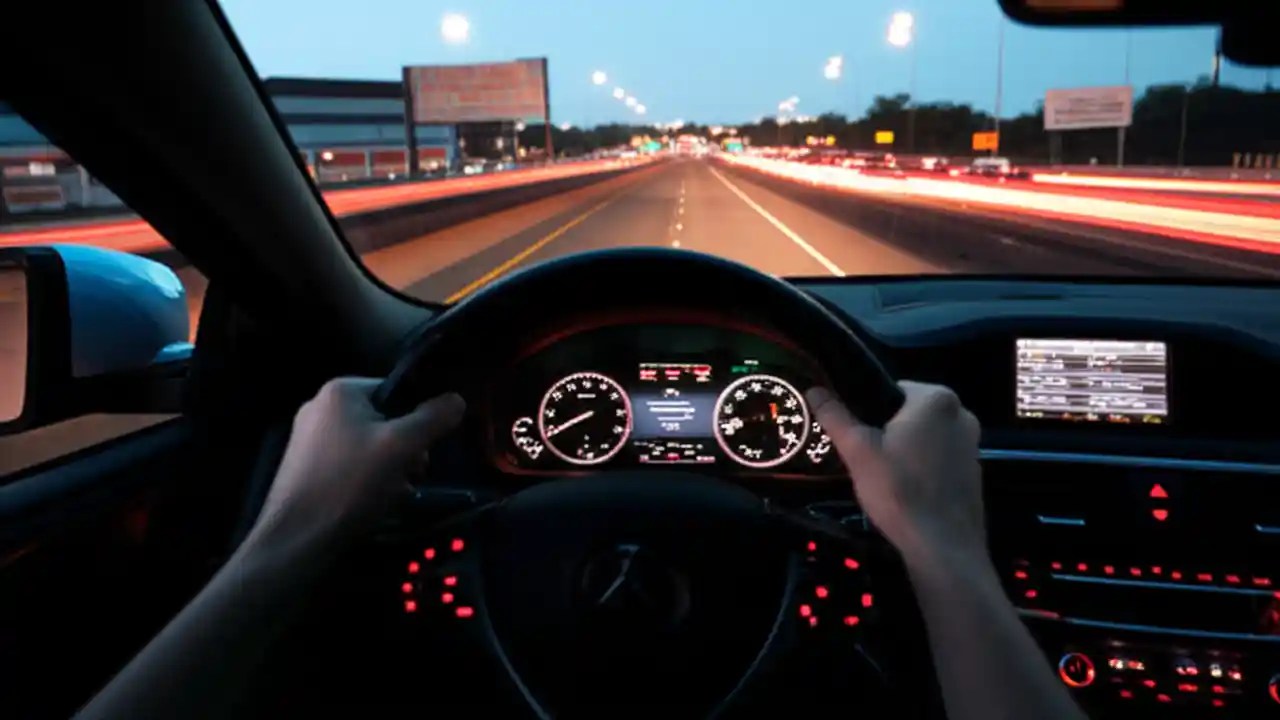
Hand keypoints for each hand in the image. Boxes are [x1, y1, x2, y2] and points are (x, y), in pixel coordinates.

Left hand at [248, 378, 465, 554]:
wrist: (297, 539)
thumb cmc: (350, 484)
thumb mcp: (402, 447)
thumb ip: (433, 418)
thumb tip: (457, 399)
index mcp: (340, 391)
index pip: (398, 392)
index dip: (418, 420)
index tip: (423, 452)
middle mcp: (320, 407)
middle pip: (386, 420)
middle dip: (405, 450)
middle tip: (410, 476)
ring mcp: (310, 438)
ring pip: (371, 445)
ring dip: (390, 469)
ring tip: (390, 494)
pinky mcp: (306, 467)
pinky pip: (351, 464)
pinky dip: (367, 480)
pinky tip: (371, 502)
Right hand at [806, 382, 982, 566]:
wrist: (942, 547)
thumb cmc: (899, 490)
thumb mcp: (858, 451)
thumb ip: (835, 417)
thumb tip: (815, 390)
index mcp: (936, 399)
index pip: (892, 389)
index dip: (869, 411)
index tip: (857, 437)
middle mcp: (962, 414)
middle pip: (910, 414)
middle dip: (888, 432)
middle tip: (867, 460)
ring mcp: (973, 445)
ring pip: (925, 438)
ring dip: (905, 451)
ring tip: (885, 479)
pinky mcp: (975, 472)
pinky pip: (939, 460)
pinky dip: (923, 469)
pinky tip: (908, 493)